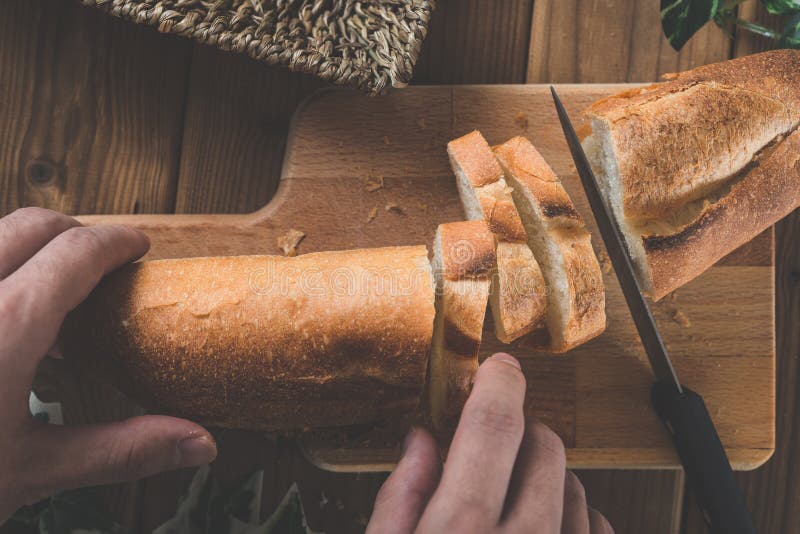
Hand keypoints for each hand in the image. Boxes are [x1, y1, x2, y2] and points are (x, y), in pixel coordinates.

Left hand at [0, 208, 216, 522]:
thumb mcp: (30, 471)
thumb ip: (122, 448)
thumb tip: (200, 444)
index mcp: (3, 326)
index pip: (77, 251)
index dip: (117, 241)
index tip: (137, 247)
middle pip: (30, 222)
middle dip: (75, 231)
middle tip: (100, 262)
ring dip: (25, 245)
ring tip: (47, 289)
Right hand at [367, 353, 613, 532]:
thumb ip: (398, 501)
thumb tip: (420, 443)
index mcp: (461, 532)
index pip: (492, 427)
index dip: (498, 385)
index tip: (498, 369)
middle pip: (543, 447)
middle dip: (519, 435)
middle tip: (491, 456)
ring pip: (574, 484)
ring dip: (544, 480)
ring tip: (510, 511)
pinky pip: (597, 526)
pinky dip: (572, 518)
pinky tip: (542, 532)